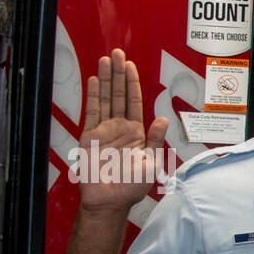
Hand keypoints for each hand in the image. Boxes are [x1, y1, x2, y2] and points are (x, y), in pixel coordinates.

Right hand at [76, 48, 170, 213]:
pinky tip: (93, 81)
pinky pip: (91, 111)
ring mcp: (104, 130)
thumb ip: (157, 140)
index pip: (134, 102)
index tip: (130, 66)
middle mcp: (120, 128)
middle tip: (116, 53)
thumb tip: (163, 119)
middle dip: (118, 74)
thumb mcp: (151, 163)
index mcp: (137, 133)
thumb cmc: (131, 186)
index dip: (132, 83)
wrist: (110, 200)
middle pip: (119, 94)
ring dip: (105, 79)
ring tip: (105, 60)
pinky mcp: (89, 135)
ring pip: (105, 98)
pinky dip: (92, 95)